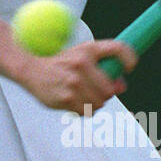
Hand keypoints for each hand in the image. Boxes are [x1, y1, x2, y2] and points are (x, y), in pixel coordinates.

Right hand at [17, 39, 137, 113]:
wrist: (30, 68)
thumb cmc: (61, 63)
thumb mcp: (81, 57)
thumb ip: (104, 69)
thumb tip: (122, 87)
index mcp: (88, 50)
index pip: (119, 49)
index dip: (130, 58)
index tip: (130, 67)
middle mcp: (82, 64)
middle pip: (110, 89)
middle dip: (106, 93)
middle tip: (94, 90)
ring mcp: (73, 82)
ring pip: (100, 102)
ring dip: (94, 103)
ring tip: (81, 95)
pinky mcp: (66, 98)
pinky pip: (87, 112)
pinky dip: (83, 110)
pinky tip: (73, 101)